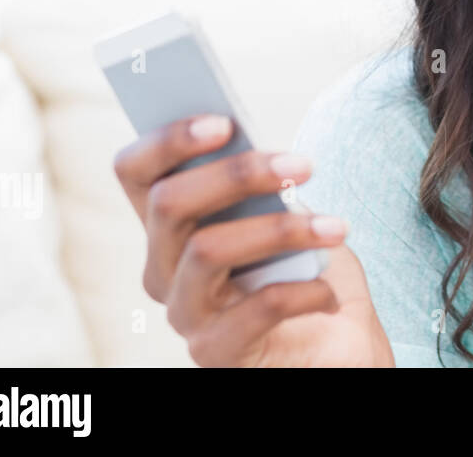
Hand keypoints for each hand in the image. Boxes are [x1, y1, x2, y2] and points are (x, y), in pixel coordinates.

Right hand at [113, 113, 394, 366]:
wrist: (335, 346)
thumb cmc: (306, 269)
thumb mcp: (286, 215)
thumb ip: (261, 185)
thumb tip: (259, 149)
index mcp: (172, 225)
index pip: (136, 171)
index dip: (168, 140)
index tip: (225, 121)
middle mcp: (162, 267)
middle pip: (168, 203)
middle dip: (239, 173)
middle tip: (304, 165)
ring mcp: (184, 312)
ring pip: (207, 250)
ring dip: (281, 229)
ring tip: (336, 227)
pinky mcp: (215, 352)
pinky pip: (255, 308)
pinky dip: (303, 291)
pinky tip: (330, 290)